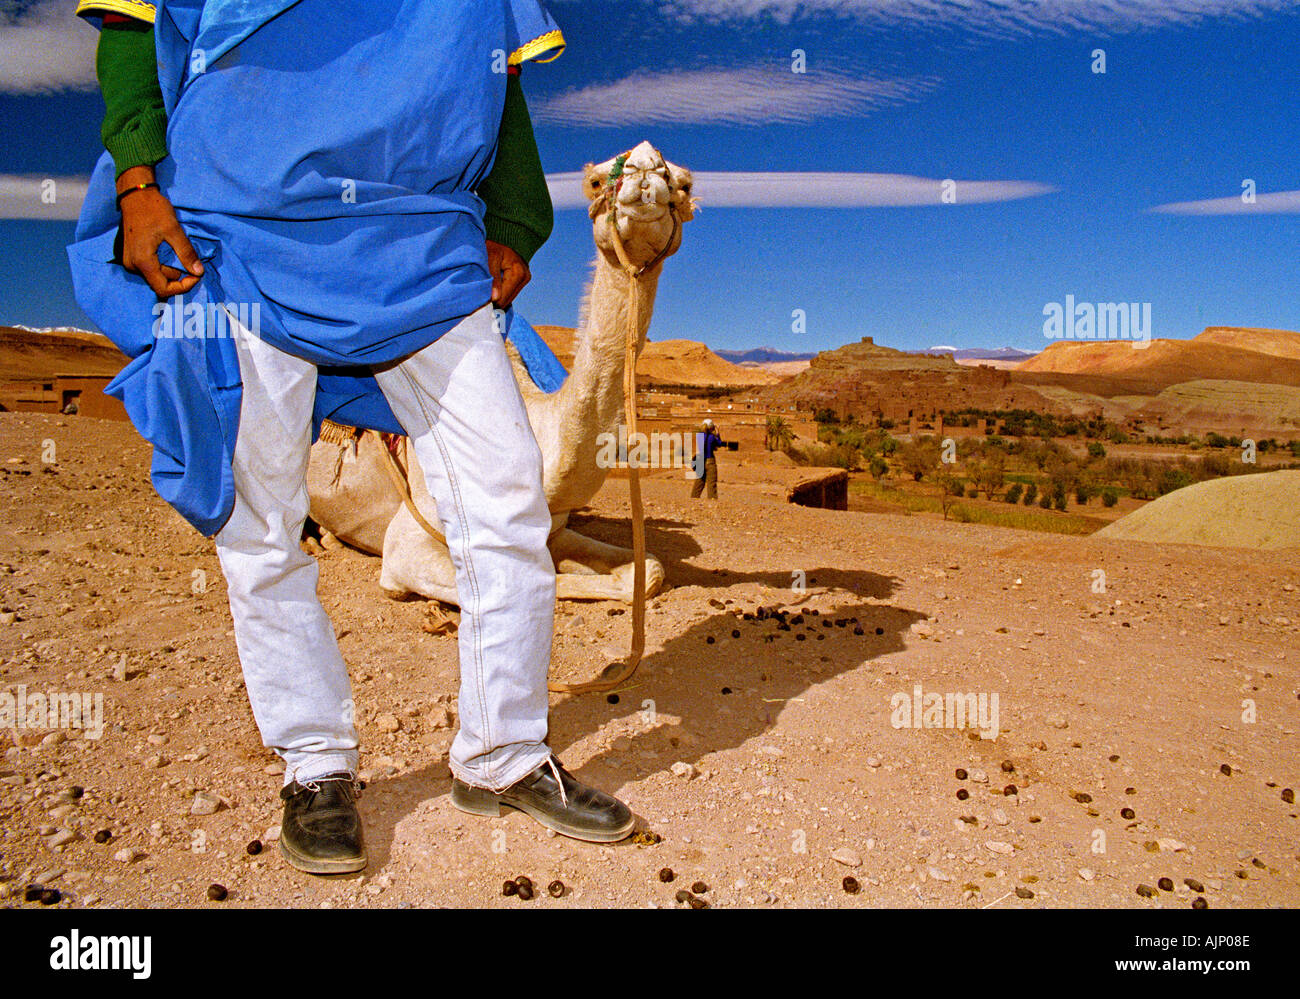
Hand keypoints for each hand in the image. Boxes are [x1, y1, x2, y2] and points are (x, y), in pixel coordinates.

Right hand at [116, 165, 203, 297]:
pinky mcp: (131, 256)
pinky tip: (169, 250)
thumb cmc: (153, 209)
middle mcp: (133, 265)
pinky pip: (150, 267)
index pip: (163, 289)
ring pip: (156, 275)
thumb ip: (186, 252)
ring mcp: (130, 261)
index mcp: (142, 261)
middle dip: (179, 275)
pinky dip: (163, 263)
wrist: (135, 195)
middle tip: (192, 261)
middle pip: (160, 283)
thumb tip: (198, 272)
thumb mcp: (174, 230)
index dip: (182, 287)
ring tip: (179, 251)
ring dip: (171, 268)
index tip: (196, 276)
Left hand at [486, 239, 529, 308]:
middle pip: (506, 300)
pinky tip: (494, 285)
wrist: (502, 235)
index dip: (489, 299)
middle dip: (493, 297)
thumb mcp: (490, 258)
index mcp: (518, 273)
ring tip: (487, 285)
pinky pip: (509, 293)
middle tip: (481, 289)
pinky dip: (500, 292)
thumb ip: (493, 278)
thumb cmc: (493, 245)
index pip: (503, 298)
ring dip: (497, 295)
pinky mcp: (523, 280)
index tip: (478, 294)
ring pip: (508, 299)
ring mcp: (525, 279)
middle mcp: (525, 277)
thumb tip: (495, 299)